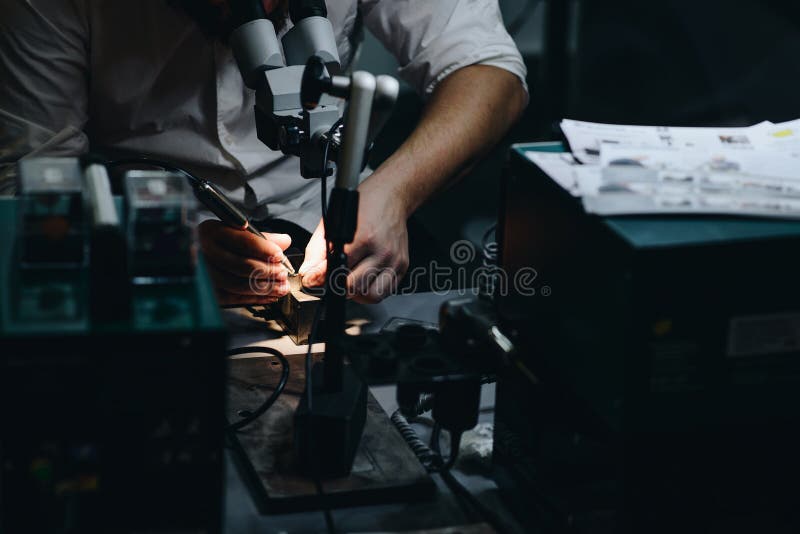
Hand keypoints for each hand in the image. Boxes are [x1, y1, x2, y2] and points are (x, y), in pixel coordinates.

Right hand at [198, 220, 291, 305]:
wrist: (190, 254)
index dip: (265, 250)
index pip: (244, 241)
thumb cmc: (215, 242)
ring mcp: (206, 274)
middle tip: (282, 273)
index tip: (279, 255)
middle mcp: (206, 252)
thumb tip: (284, 241)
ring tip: (280, 287)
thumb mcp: (233, 232)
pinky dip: (256, 298)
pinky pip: (235, 298)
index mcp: (213, 232)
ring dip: (265, 287)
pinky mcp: (209, 291)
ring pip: (239, 285)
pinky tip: (269, 296)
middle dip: (268, 271)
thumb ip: (260, 237)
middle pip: (242, 265)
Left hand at [299, 178, 409, 303]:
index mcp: (364, 238)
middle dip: (338, 287)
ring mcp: (395, 260)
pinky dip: (372, 291)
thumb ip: (317, 251)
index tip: (313, 280)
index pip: (338, 271)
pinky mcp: (402, 266)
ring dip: (357, 293)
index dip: (321, 279)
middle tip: (330, 280)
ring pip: (372, 295)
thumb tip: (308, 274)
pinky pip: (385, 291)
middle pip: (355, 288)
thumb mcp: (332, 222)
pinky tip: (364, 279)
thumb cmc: (363, 205)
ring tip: (349, 281)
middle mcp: (382, 251)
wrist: (391, 196)